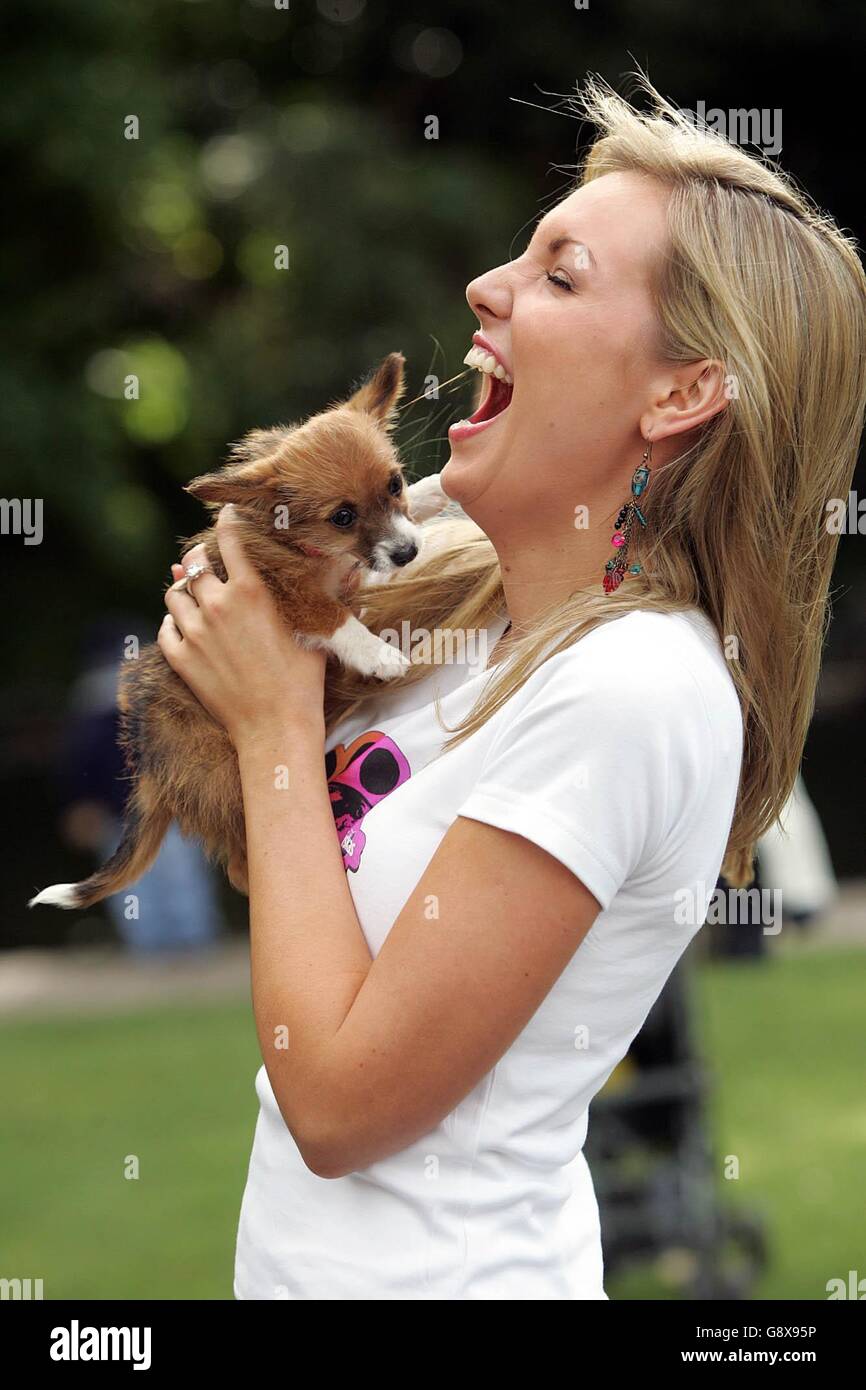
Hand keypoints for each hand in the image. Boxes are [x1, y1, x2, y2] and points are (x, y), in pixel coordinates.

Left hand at [159, 505, 326, 747]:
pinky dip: (173, 622)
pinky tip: (184, 624)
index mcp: (250, 593)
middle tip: (207, 557)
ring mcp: (194, 633)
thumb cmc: (302, 681)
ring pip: (174, 594)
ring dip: (183, 588)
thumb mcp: (317, 631)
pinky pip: (166, 628)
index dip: (226, 523)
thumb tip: (347, 564)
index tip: (226, 515)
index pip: (228, 541)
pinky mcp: (181, 659)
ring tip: (193, 590)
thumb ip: (324, 592)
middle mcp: (216, 606)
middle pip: (194, 564)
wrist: (275, 727)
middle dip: (200, 557)